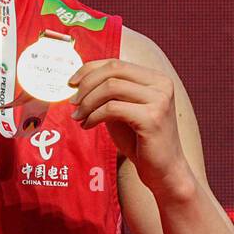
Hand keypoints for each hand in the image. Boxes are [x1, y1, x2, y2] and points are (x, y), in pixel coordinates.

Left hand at [67, 57, 196, 200]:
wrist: (163, 171)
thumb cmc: (140, 140)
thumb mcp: (123, 109)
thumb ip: (108, 93)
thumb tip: (78, 80)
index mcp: (155, 78)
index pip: (116, 63)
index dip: (89, 70)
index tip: (71, 83)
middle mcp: (161, 84)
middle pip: (113, 70)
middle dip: (86, 84)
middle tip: (72, 101)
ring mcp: (159, 100)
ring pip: (111, 87)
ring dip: (88, 102)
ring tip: (78, 116)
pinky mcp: (152, 118)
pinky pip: (113, 108)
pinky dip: (94, 115)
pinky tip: (87, 126)